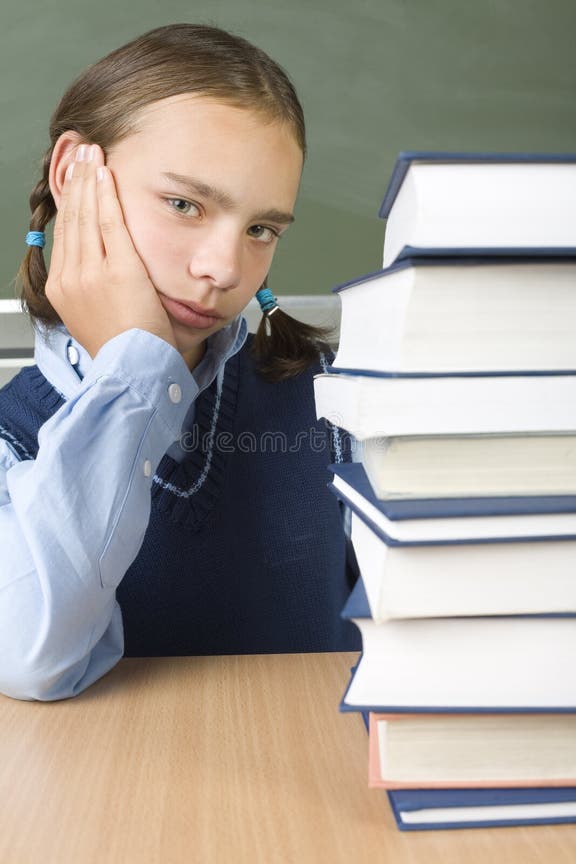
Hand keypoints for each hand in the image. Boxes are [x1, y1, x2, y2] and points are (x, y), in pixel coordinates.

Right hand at [45, 143, 176, 357]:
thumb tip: (97, 274)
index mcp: (62, 290)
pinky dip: (107, 194)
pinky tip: (106, 173)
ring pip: (87, 215)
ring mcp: (91, 273)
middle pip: (71, 219)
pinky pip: (109, 222)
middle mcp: (70, 278)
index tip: (74, 182)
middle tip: (80, 154)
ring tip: (92, 154)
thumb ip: (92, 291)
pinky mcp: (118, 270)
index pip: (64, 236)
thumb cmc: (124, 350)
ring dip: (90, 180)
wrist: (134, 370)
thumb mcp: (96, 318)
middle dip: (76, 183)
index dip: (69, 204)